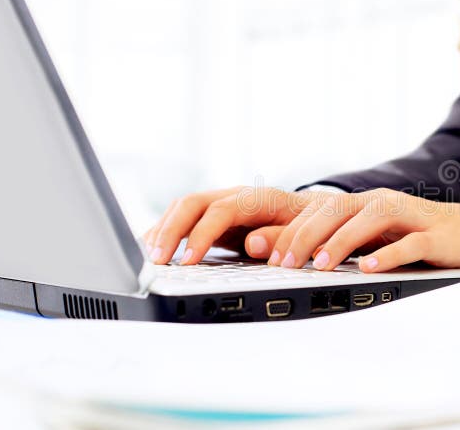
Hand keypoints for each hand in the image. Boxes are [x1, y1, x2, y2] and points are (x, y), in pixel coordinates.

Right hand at [143, 187, 330, 264]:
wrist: (312, 216)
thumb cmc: (308, 226)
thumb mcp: (304, 233)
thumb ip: (281, 238)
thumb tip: (254, 243)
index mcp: (258, 199)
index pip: (221, 211)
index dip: (202, 235)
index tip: (187, 262)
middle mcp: (235, 196)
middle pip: (192, 203)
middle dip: (170, 230)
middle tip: (156, 260)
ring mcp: (222, 204)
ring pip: (183, 209)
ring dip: (162, 231)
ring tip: (147, 258)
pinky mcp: (213, 218)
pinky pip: (183, 219)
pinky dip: (165, 233)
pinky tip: (152, 250)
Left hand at [268, 188, 459, 272]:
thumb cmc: (428, 240)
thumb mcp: (383, 240)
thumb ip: (349, 244)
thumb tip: (303, 259)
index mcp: (369, 205)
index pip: (322, 210)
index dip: (292, 231)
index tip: (269, 256)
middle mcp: (387, 204)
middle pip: (338, 209)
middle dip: (305, 235)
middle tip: (283, 263)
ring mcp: (414, 217)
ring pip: (370, 218)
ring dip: (340, 241)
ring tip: (318, 264)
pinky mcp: (438, 236)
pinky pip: (411, 242)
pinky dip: (388, 254)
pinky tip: (368, 267)